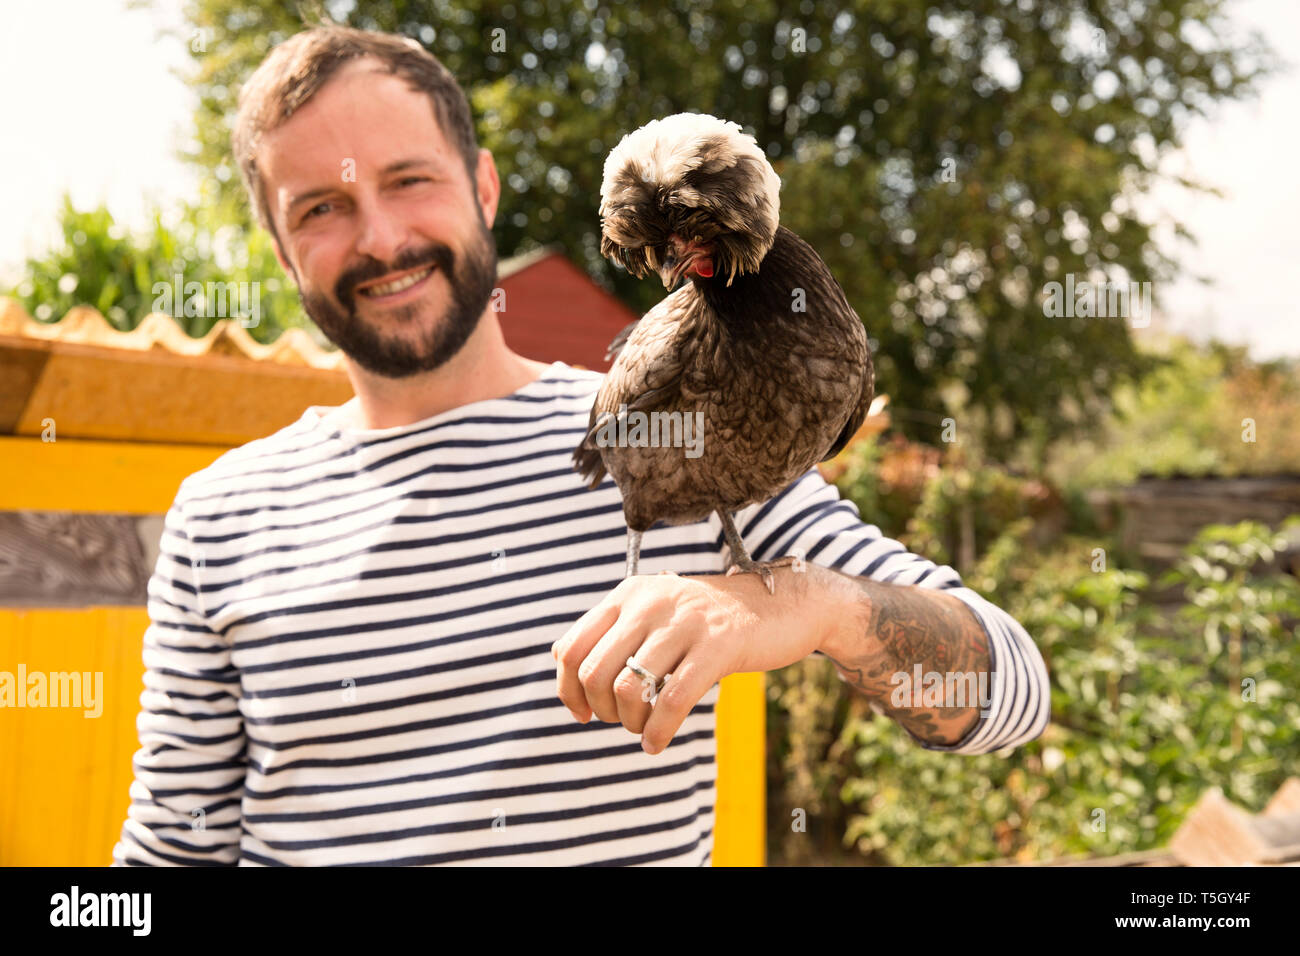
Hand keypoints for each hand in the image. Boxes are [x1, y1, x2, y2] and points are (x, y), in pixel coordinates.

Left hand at [550, 565, 833, 753]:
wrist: (780, 605)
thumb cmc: (712, 622)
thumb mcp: (659, 615)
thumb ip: (620, 639)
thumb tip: (576, 690)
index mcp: (628, 594)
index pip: (570, 648)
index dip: (567, 691)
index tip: (584, 714)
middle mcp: (649, 602)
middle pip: (593, 672)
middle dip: (600, 710)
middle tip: (621, 721)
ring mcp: (684, 622)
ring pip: (627, 688)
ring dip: (629, 723)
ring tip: (644, 729)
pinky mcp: (717, 646)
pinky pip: (672, 700)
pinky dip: (657, 732)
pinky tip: (657, 744)